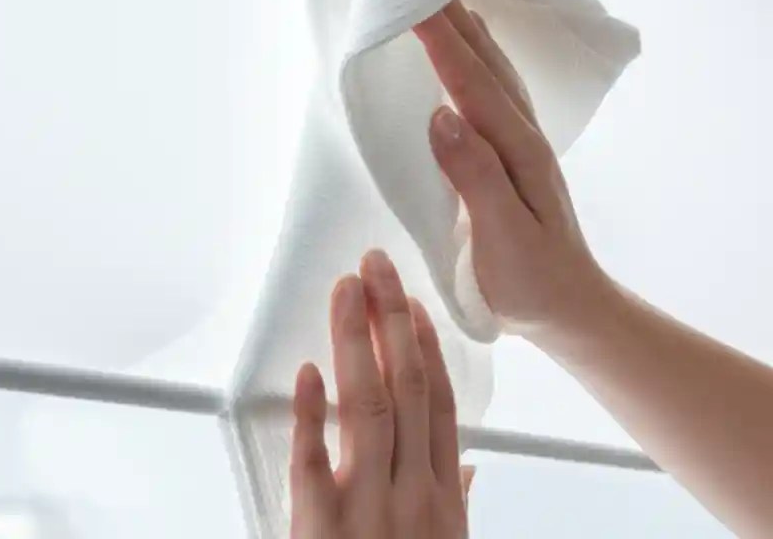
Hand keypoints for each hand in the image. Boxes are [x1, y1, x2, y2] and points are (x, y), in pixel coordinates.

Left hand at [290, 250, 472, 538]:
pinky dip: (310, 413)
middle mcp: (411, 497)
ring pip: (367, 409)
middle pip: (406, 391)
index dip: (426, 349)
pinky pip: (313, 462)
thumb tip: (471, 470)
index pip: (439, 406)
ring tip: (345, 291)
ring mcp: (367, 511)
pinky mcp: (318, 527)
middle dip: (391, 322)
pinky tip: (307, 370)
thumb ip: (457, 508)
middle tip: (375, 266)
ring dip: (355, 343)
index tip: (412, 302)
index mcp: (442, 502)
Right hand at [413, 0, 615, 339]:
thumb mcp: (503, 239)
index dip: (441, 41)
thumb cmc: (529, 284)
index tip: (409, 0)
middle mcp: (523, 136)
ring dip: (465, 29)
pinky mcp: (513, 153)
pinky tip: (472, 45)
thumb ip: (474, 176)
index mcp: (517, 152)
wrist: (570, 310)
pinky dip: (476, 56)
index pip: (471, 84)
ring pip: (492, 69)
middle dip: (451, 19)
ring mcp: (521, 142)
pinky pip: (492, 87)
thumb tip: (441, 114)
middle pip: (485, 63)